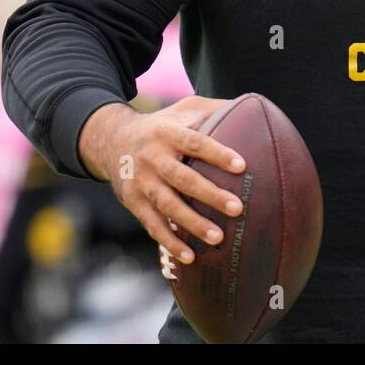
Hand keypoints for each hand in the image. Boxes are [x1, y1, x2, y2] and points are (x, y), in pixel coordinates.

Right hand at [79, 97, 245, 263]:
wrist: (111, 139)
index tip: (242, 166)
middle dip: (210, 195)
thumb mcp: (183, 109)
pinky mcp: (133, 202)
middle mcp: (152, 158)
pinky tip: (190, 256)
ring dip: (192, 224)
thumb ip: (213, 109)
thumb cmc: (162, 125)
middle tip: (238, 208)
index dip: (218, 154)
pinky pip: (152, 225)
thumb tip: (252, 108)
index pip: (195, 143)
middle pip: (183, 178)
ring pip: (167, 206)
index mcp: (167, 133)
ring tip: (218, 237)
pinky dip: (170, 242)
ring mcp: (140, 182)